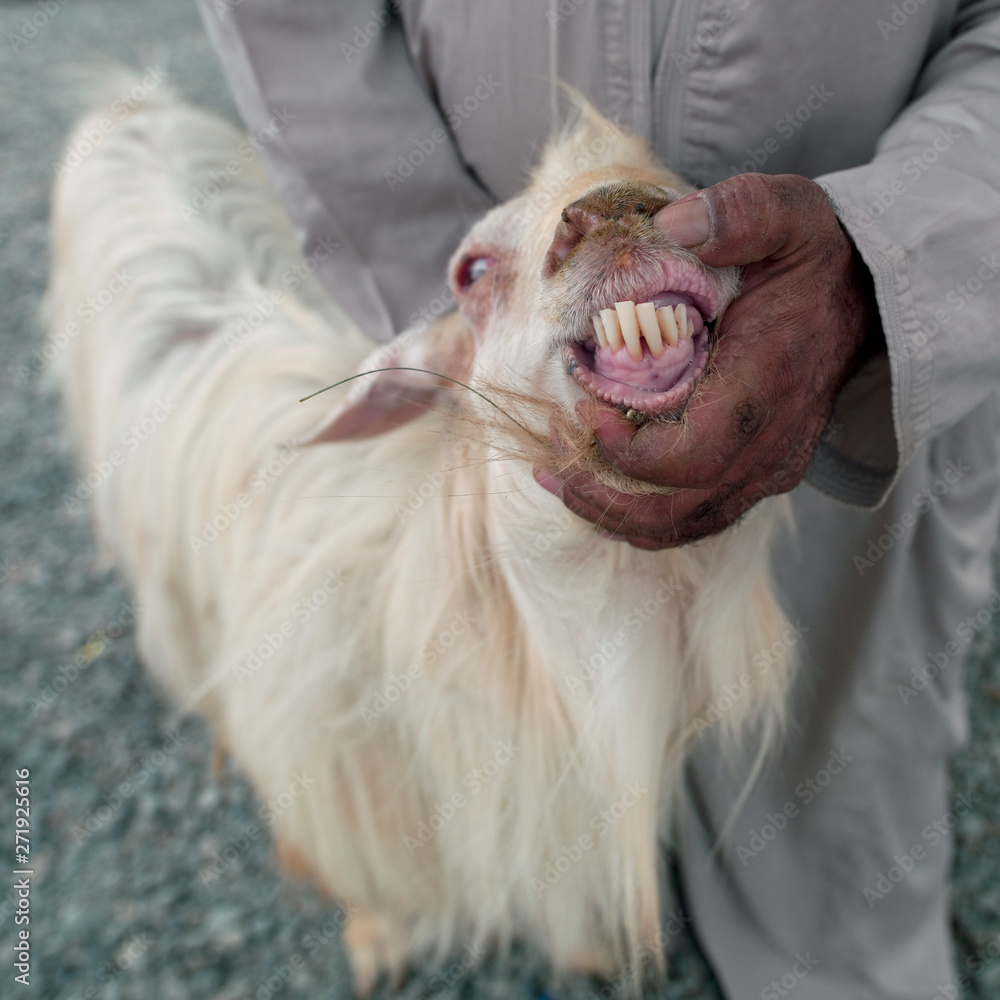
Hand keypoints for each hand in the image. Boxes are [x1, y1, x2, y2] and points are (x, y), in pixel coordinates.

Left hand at [534, 173, 880, 548]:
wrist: (860, 300)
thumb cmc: (811, 261)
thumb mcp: (787, 214)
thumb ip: (740, 214)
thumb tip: (673, 225)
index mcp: (765, 390)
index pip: (690, 456)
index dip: (626, 452)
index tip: (581, 411)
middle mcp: (767, 447)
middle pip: (675, 511)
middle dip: (601, 496)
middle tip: (549, 462)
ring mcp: (763, 470)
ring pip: (679, 526)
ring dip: (611, 514)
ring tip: (556, 479)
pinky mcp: (753, 477)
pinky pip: (690, 518)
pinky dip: (636, 513)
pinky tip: (594, 486)